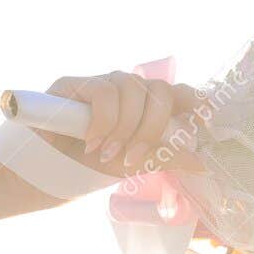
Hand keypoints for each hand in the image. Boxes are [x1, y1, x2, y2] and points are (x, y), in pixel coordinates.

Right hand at [40, 72, 206, 176]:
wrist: (47, 170)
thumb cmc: (91, 165)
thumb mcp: (134, 164)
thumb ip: (165, 159)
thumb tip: (202, 163)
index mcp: (148, 106)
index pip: (180, 92)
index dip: (196, 101)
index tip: (206, 121)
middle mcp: (129, 89)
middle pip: (160, 91)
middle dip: (152, 127)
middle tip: (133, 156)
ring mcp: (104, 84)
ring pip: (132, 89)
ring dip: (124, 127)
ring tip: (106, 152)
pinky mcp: (76, 83)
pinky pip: (103, 92)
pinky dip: (103, 121)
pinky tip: (91, 141)